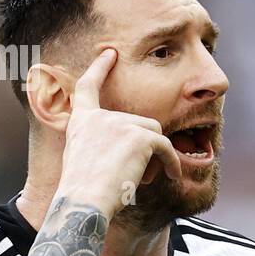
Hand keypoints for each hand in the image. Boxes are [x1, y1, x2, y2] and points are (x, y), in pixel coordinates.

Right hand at [56, 48, 182, 217]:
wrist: (85, 202)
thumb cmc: (84, 192)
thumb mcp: (84, 161)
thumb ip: (103, 145)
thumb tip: (138, 147)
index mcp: (82, 122)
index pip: (88, 87)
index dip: (99, 68)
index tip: (109, 52)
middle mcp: (99, 117)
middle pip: (138, 123)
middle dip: (144, 149)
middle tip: (137, 175)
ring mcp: (120, 124)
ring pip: (154, 134)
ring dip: (156, 156)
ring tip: (144, 178)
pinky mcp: (140, 136)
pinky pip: (165, 147)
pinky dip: (171, 162)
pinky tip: (173, 176)